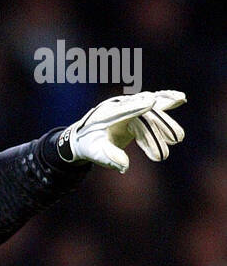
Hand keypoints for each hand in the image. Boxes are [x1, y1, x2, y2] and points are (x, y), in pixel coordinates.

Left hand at [59, 90, 185, 172]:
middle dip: (158, 128)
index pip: (123, 111)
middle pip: (142, 116)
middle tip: (174, 140)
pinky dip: (166, 101)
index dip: (137, 106)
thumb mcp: (93, 153)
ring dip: (165, 126)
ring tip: (178, 138)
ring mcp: (129, 106)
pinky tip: (181, 98)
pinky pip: (153, 106)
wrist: (84, 136)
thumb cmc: (88, 145)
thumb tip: (125, 167)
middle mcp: (119, 106)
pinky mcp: (136, 108)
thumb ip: (108, 157)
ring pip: (150, 114)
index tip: (151, 102)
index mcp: (105, 114)